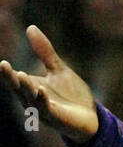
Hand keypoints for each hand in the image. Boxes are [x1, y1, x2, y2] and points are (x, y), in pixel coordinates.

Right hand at [0, 24, 97, 140]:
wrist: (91, 117)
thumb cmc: (72, 96)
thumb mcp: (58, 69)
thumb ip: (45, 51)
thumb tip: (30, 27)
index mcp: (31, 89)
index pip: (15, 80)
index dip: (7, 72)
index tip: (1, 62)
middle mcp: (34, 101)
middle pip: (19, 90)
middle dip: (11, 78)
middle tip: (3, 65)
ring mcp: (44, 112)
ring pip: (31, 100)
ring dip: (26, 88)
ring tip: (20, 74)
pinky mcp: (57, 119)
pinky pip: (47, 110)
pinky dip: (43, 100)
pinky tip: (41, 90)